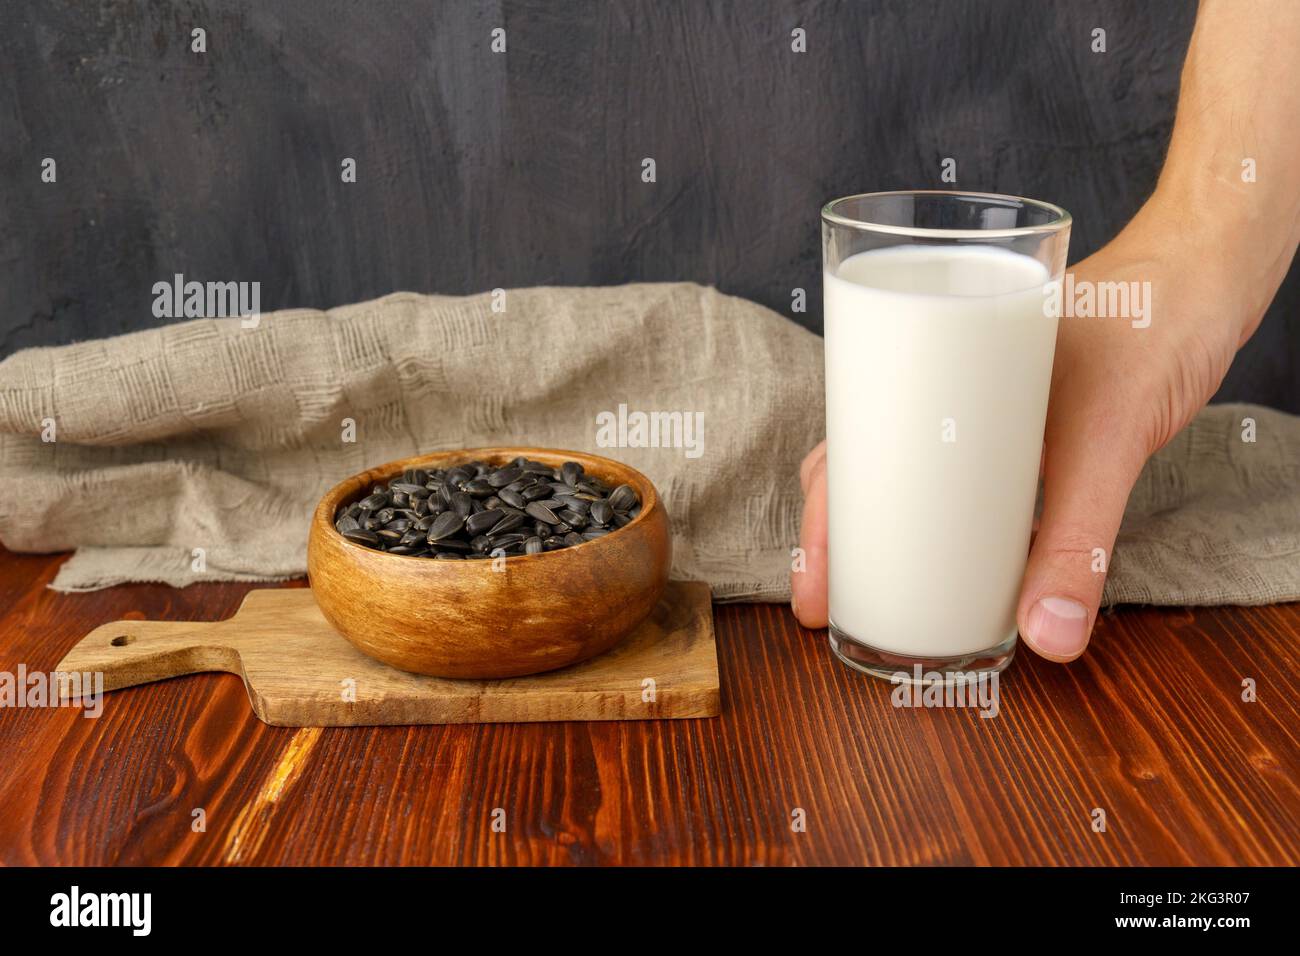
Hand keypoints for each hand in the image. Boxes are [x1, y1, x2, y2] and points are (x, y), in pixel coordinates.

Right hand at [792, 193, 1260, 661]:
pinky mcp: (1024, 417)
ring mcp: (981, 398)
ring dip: (892, 527)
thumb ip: (1077, 542)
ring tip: (882, 589)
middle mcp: (943, 380)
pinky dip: (950, 516)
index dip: (821, 519)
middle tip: (831, 602)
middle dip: (841, 536)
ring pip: (912, 469)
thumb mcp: (1108, 441)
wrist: (1206, 273)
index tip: (811, 585)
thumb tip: (1047, 637)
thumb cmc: (1151, 322)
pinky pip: (966, 472)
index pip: (848, 446)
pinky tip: (958, 555)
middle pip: (865, 464)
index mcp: (931, 363)